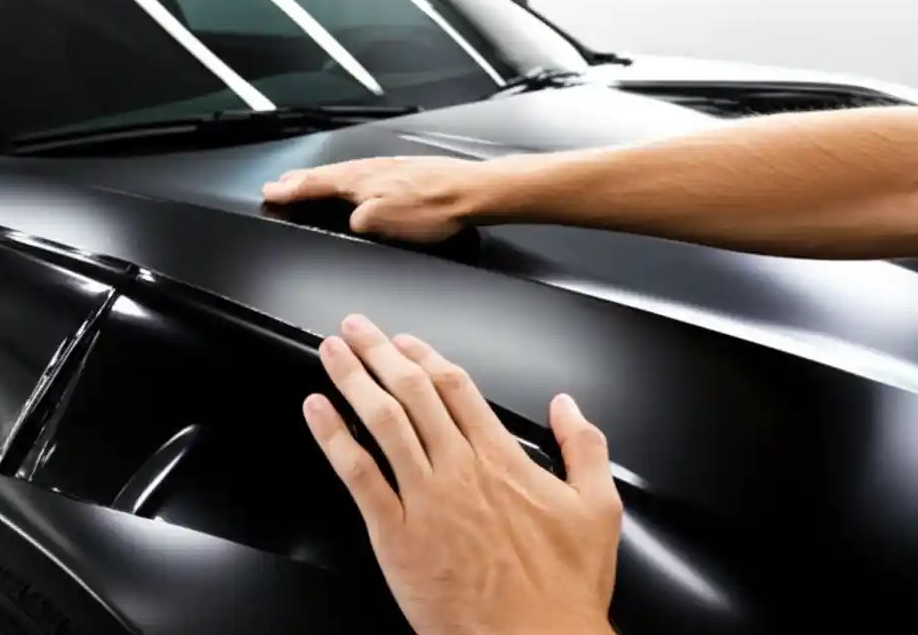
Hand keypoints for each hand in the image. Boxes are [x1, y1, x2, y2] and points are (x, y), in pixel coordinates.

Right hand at [262, 157, 485, 242]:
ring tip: (308, 180)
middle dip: (300, 180)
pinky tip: (354, 181)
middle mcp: (371, 169)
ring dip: (322, 177)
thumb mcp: (384, 224)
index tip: (271, 192)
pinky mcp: (407, 172)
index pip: (315, 185)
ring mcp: (389, 168)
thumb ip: (359, 222)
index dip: (291, 191)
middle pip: (327, 175)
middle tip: (280, 183)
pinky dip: (348, 177)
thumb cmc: (433, 208)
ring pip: (345, 172)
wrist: (472, 192)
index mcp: (360, 181)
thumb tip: (351, 222)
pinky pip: (365, 173)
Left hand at [302, 314, 621, 634]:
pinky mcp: (395, 535)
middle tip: (355, 327)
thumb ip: (585, 446)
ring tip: (332, 351)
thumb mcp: (599, 509)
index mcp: (501, 459)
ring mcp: (425, 499)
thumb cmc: (562, 590)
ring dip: (353, 379)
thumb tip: (568, 407)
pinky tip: (318, 411)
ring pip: (383, 421)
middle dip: (380, 352)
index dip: (424, 355)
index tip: (405, 340)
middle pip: (413, 392)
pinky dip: (334, 437)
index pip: (455, 387)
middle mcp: (459, 469)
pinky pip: (358, 475)